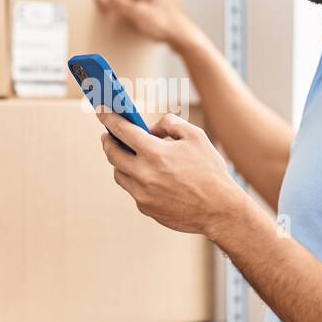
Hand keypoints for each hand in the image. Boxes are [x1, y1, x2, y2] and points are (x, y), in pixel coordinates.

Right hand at [94, 0, 201, 53]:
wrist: (185, 40)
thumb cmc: (164, 25)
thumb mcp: (136, 13)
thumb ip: (118, 4)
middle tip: (118, 4)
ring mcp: (172, 6)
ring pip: (151, 4)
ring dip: (140, 8)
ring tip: (130, 15)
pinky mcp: (175, 19)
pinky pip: (158, 15)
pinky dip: (149, 17)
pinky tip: (146, 26)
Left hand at [95, 109, 243, 237]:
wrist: (220, 210)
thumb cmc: (210, 171)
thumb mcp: (196, 137)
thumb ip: (170, 124)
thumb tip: (150, 128)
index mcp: (155, 153)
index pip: (122, 130)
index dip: (109, 118)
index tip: (101, 111)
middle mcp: (144, 175)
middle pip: (112, 154)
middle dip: (108, 140)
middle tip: (108, 134)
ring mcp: (142, 194)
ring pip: (119, 174)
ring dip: (119, 162)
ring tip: (125, 154)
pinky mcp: (146, 208)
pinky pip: (133, 190)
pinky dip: (136, 180)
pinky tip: (145, 175)